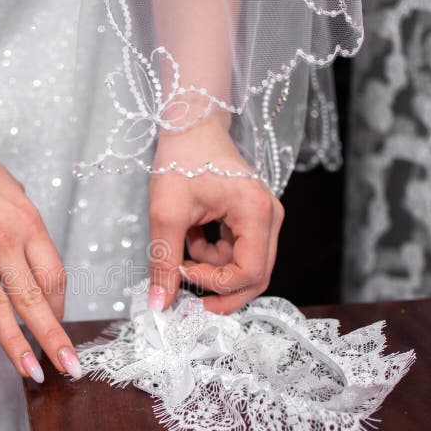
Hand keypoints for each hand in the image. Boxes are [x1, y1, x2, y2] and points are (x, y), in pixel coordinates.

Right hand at [0, 114, 80, 382]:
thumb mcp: (15, 195)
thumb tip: (33, 263)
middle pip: (35, 300)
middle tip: (69, 368)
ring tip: (29, 371)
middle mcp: (5, 241)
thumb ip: (26, 230)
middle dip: (54, 339)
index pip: (54, 278)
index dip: (60, 309)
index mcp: (28, 225)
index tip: (60, 327)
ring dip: (16, 344)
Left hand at [147, 124, 284, 313]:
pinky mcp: (252, 220)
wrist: (190, 126)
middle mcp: (269, 217)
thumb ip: (165, 262)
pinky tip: (194, 232)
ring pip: (244, 267)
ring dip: (212, 267)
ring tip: (185, 240)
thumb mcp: (166, 214)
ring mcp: (263, 219)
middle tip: (188, 295)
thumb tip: (161, 304)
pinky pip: (237, 253)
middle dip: (220, 289)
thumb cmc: (181, 160)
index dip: (215, 283)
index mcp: (256, 213)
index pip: (251, 273)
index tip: (183, 272)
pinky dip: (212, 253)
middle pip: (256, 276)